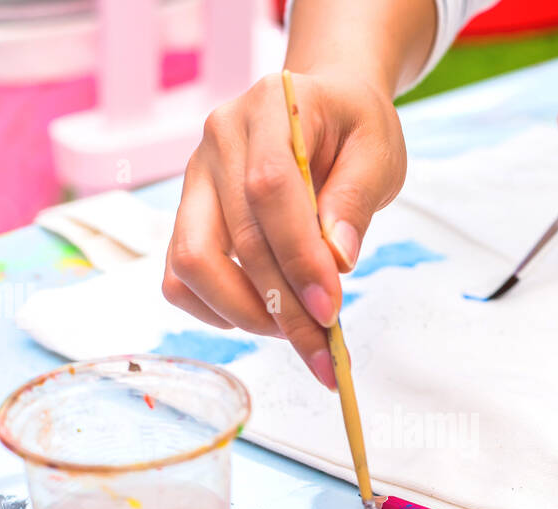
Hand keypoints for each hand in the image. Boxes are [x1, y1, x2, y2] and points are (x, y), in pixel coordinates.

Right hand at [163, 71, 406, 388]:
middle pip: (235, 239)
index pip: (269, 188)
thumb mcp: (377, 152)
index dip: (299, 256)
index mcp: (269, 109)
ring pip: (192, 265)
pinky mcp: (186, 216)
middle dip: (283, 307)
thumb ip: (355, 200)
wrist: (326, 110)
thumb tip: (337, 260)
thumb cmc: (353, 129)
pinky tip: (265, 316)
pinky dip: (218, 311)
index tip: (329, 309)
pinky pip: (179, 277)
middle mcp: (219, 142)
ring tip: (297, 330)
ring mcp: (195, 180)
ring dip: (246, 313)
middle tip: (324, 349)